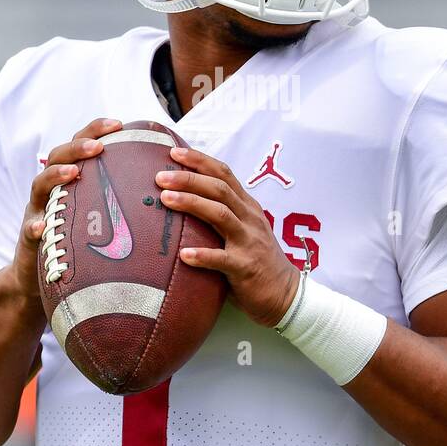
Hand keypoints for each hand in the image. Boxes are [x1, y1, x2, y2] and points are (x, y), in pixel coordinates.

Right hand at [5, 117, 124, 308]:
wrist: (41, 273)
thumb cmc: (79, 240)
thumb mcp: (98, 214)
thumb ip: (119, 197)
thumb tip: (165, 186)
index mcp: (69, 178)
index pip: (80, 145)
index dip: (96, 130)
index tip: (119, 123)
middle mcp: (51, 189)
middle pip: (58, 156)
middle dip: (77, 147)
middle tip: (98, 146)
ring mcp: (38, 210)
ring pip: (40, 185)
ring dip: (55, 175)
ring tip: (73, 172)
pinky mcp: (30, 237)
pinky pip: (30, 230)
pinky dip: (35, 226)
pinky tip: (42, 227)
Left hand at [155, 146, 301, 327]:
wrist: (285, 293)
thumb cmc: (257, 260)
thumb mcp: (244, 229)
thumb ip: (222, 213)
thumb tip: (184, 199)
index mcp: (247, 206)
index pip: (224, 174)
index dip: (199, 160)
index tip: (173, 152)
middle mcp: (249, 218)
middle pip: (219, 189)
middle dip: (189, 179)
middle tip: (160, 176)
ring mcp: (248, 242)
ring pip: (220, 215)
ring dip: (192, 204)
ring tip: (166, 199)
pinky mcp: (245, 267)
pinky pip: (222, 259)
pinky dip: (203, 255)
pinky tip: (183, 255)